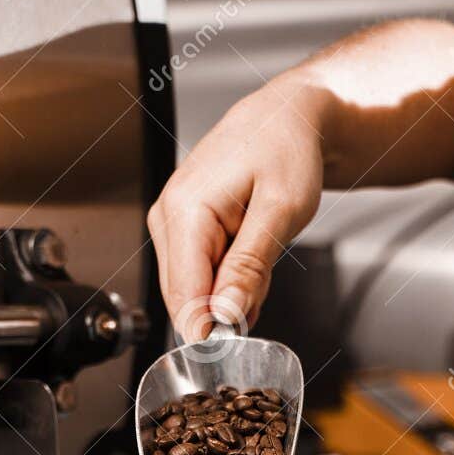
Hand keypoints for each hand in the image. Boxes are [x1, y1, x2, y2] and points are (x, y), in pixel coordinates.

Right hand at [147, 80, 323, 340]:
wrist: (285, 119)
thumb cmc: (286, 151)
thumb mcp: (281, 211)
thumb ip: (250, 266)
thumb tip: (226, 314)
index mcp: (185, 211)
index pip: (183, 297)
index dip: (213, 329)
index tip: (244, 335)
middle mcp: (167, 217)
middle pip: (185, 300)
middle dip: (227, 309)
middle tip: (263, 279)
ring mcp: (170, 224)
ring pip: (195, 293)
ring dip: (233, 292)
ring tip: (261, 254)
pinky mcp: (181, 231)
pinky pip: (201, 277)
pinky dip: (231, 279)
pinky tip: (251, 253)